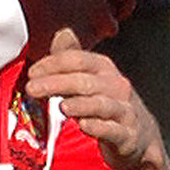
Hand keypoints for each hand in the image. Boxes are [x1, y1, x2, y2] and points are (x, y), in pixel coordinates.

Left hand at [25, 29, 166, 169]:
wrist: (138, 137)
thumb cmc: (107, 103)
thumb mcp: (91, 79)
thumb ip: (73, 59)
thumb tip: (61, 33)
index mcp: (104, 69)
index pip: (78, 59)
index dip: (53, 64)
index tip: (32, 73)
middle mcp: (117, 86)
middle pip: (85, 81)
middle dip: (56, 83)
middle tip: (32, 88)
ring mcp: (125, 111)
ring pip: (101, 104)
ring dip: (81, 104)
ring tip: (62, 106)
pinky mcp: (128, 135)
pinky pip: (114, 130)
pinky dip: (99, 127)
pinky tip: (85, 125)